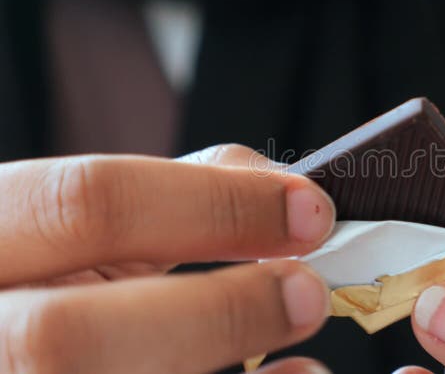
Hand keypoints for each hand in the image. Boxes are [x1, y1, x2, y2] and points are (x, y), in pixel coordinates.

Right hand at [0, 144, 334, 373]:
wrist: (13, 336)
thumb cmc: (50, 271)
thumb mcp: (86, 220)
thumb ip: (175, 195)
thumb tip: (283, 192)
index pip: (85, 205)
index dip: (215, 205)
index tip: (310, 210)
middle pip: (67, 337)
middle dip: (214, 311)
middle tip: (309, 290)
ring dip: (221, 359)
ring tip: (305, 348)